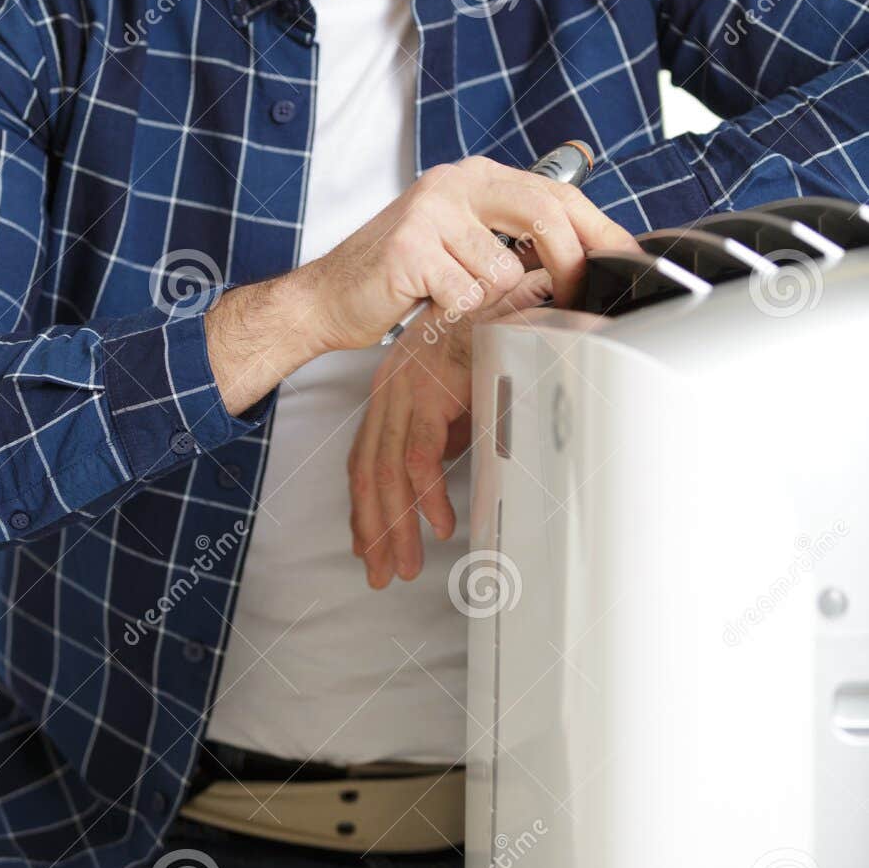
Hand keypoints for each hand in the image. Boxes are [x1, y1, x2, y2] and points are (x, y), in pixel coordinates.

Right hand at [311, 155, 638, 352]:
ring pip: (505, 271)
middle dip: (572, 264)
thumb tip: (587, 256)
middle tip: (577, 296)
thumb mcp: (464, 242)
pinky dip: (454, 314)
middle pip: (545, 214)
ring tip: (450, 298)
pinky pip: (467, 295)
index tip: (626, 259)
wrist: (328, 297)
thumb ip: (515, 238)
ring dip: (487, 301)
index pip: (557, 192)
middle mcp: (455, 182)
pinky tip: (427, 303)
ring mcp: (431, 210)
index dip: (600, 229)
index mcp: (475, 177)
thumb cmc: (401, 277)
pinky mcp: (411, 246)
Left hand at [347, 268, 554, 587]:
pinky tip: (440, 525)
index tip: (366, 544)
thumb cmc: (488, 338)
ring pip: (390, 473)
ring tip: (407, 564)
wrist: (504, 294)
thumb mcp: (461, 394)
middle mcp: (391, 392)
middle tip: (380, 572)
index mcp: (392, 392)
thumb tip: (446, 470)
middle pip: (370, 474)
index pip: (366, 460)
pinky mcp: (431, 390)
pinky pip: (423, 455)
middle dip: (373, 530)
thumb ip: (447, 429)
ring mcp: (407, 391)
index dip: (364, 508)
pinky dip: (429, 496)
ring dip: (399, 526)